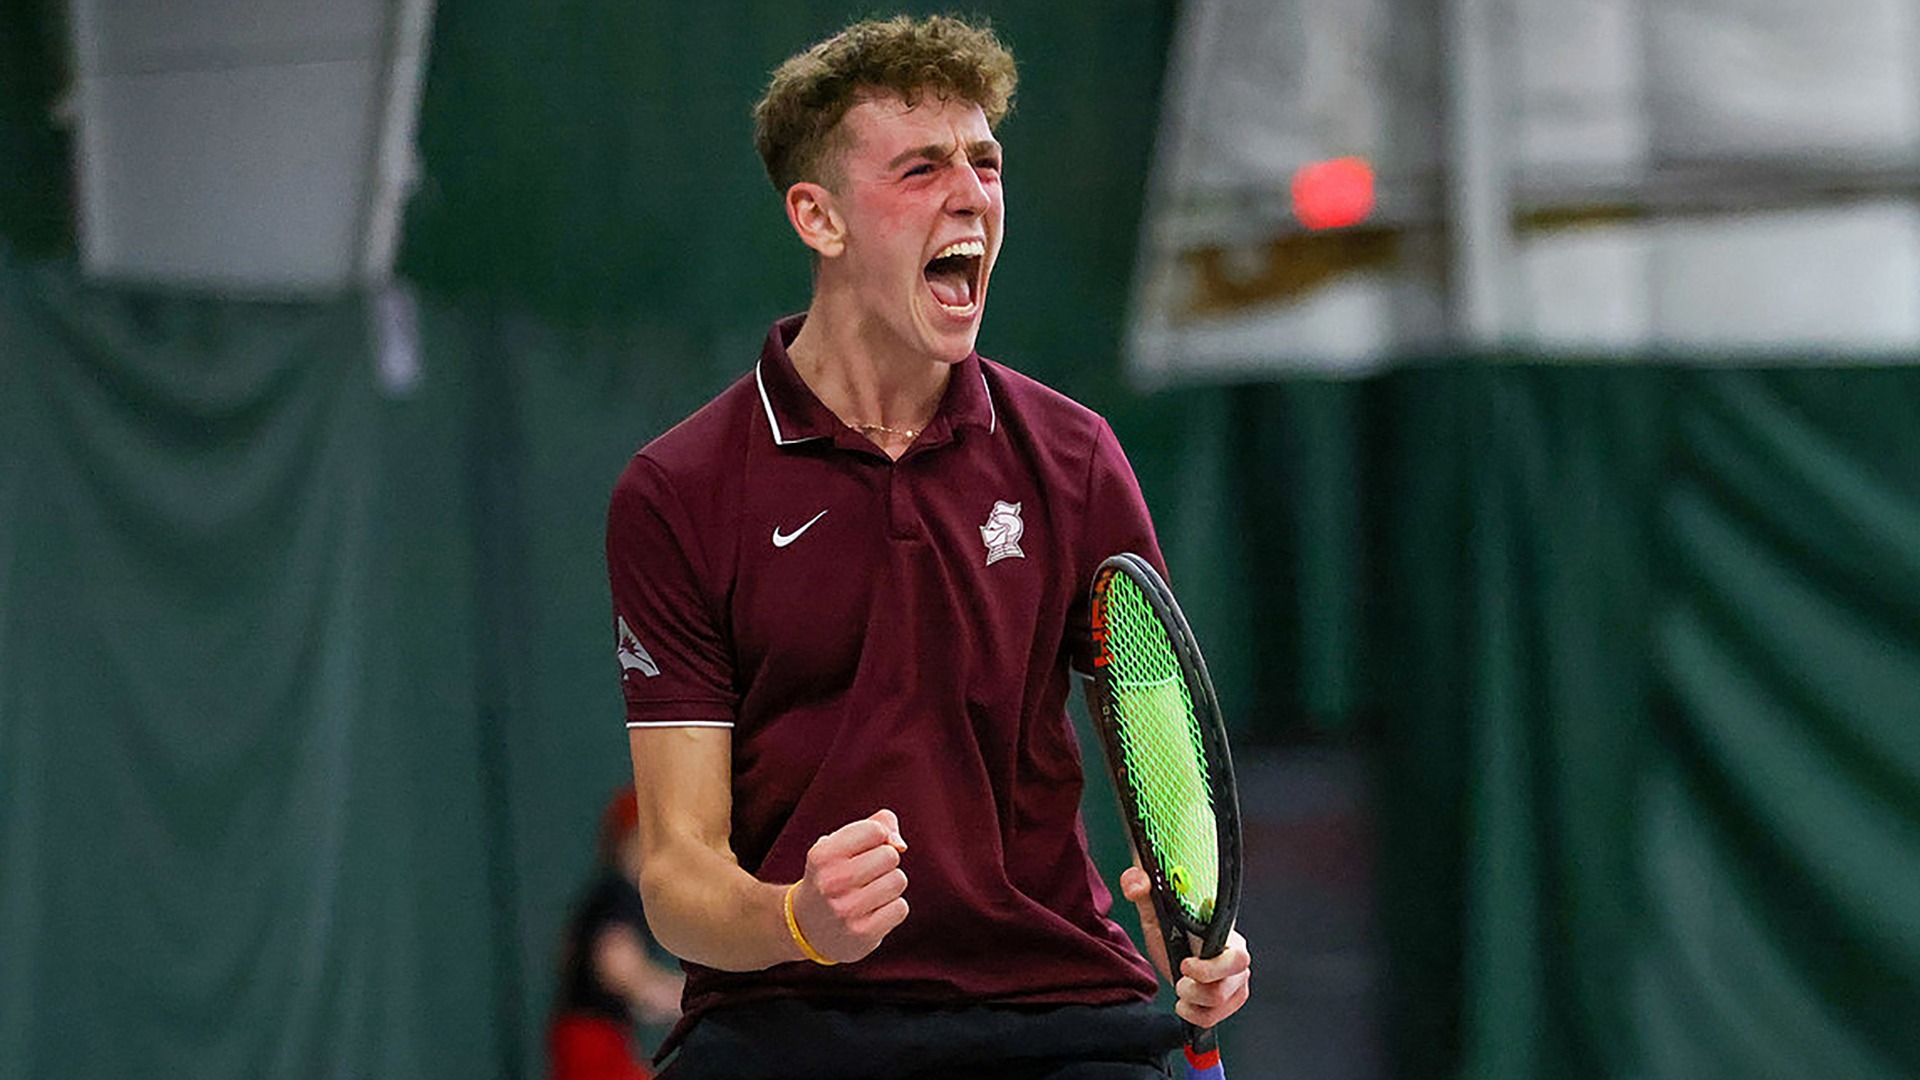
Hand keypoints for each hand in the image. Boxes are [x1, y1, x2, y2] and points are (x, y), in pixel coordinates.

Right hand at [789, 809, 909, 962]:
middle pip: (890, 856)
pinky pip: (900, 908)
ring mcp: (846, 910)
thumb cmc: (833, 874)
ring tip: (869, 893)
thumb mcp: (841, 843)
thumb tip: (901, 845)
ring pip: (898, 881)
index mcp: (822, 855)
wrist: (807, 927)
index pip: (875, 830)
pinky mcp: (863, 934)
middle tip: (866, 874)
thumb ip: (877, 824)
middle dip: (885, 862)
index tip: (864, 849)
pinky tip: (872, 912)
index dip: (878, 837)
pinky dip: (892, 909)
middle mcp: (830, 882)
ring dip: (890, 886)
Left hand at [1120, 865, 1251, 1028]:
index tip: (1183, 965)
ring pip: (1221, 1004)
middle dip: (1198, 988)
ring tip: (1180, 990)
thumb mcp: (1154, 908)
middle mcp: (1237, 958)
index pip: (1238, 956)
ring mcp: (1236, 981)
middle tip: (1180, 981)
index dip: (1210, 967)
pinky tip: (1185, 1004)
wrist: (1174, 948)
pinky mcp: (1230, 1000)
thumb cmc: (1171, 926)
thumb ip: (1142, 887)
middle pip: (1230, 985)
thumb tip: (1136, 884)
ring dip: (1193, 1003)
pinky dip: (1196, 1016)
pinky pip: (1216, 1018)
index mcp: (1226, 934)